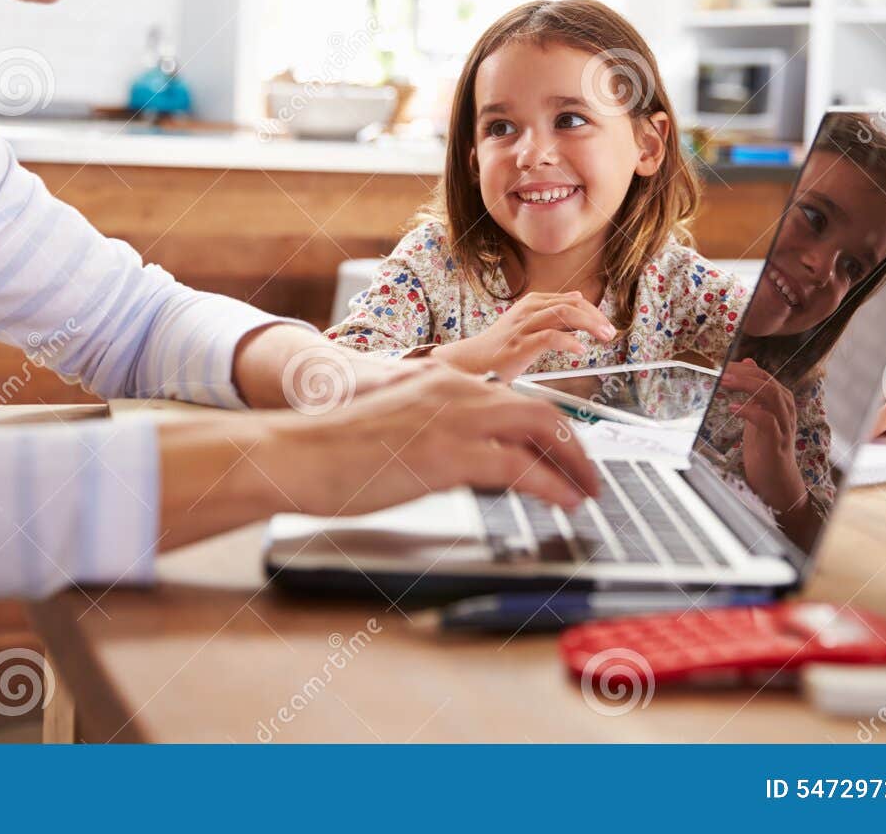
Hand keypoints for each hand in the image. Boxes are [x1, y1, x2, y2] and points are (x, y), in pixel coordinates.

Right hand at [266, 365, 600, 515]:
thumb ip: (440, 436)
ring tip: (587, 493)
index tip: (568, 455)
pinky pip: (521, 467)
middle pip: (543, 412)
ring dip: (574, 466)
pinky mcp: (448, 454)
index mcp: (445, 381)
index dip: (554, 430)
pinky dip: (552, 486)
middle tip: (590, 476)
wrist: (295, 454)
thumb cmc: (334, 451)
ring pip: (543, 431)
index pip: (518, 401)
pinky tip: (564, 503)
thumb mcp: (400, 430)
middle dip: (577, 448)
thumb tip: (473, 463)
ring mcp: (455, 419)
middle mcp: (458, 390)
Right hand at [431, 291, 615, 378]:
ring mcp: (523, 327)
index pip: (572, 300)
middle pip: (571, 304)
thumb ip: (553, 311)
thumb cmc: (501, 346)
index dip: (594, 312)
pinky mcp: (519, 345)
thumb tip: (579, 297)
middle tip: (610, 332)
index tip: (607, 325)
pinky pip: (549, 337)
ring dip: (589, 325)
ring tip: (604, 337)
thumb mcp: (529, 321)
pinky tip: (579, 350)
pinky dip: (568, 341)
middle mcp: (529, 310)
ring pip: (563, 314)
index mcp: (533, 303)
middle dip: (596, 317)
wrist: (470, 362)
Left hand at [719, 358, 806, 513]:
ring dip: (745, 386)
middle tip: (720, 371)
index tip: (721, 364)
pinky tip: (733, 408)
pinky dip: (749, 411)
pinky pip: (766, 419)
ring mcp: (783, 424)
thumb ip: (755, 390)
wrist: (775, 480)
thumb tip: (747, 362)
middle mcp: (786, 408)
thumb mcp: (757, 413)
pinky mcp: (777, 440)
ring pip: (770, 394)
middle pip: (766, 381)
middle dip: (741, 373)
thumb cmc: (765, 447)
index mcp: (781, 400)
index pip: (763, 375)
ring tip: (724, 382)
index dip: (741, 368)